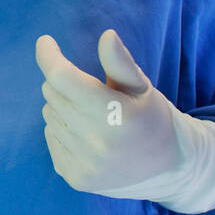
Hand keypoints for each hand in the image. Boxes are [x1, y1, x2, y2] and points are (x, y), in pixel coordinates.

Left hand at [35, 29, 214, 212]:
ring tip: (94, 119)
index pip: (62, 77)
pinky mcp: (75, 178)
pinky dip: (62, 132)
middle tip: (90, 93)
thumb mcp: (142, 87)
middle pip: (52, 93)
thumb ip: (121, 63)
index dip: (49, 56)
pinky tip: (88, 138)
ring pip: (49, 116)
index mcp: (114, 114)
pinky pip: (50, 138)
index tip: (46, 41)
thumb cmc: (152, 119)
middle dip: (65, 85)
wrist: (168, 169)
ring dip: (64, 109)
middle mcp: (96, 142)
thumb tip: (106, 36)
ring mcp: (84, 163)